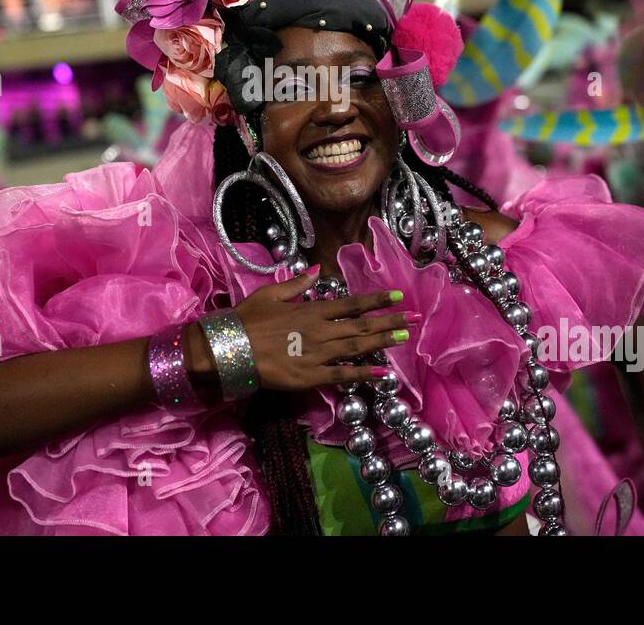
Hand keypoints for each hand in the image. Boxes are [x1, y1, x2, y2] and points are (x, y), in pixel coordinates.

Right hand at [190, 271, 415, 392]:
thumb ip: (297, 283)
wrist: (230, 349)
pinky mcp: (312, 376)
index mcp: (312, 310)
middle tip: (413, 320)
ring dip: (383, 342)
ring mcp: (318, 354)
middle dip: (389, 322)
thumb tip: (316, 267)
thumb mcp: (270, 294)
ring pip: (358, 347)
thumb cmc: (248, 320)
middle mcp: (321, 330)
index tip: (397, 297)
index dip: (376, 301)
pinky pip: (343, 374)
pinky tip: (384, 374)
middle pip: (362, 326)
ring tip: (405, 339)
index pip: (352, 304)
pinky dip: (365, 374)